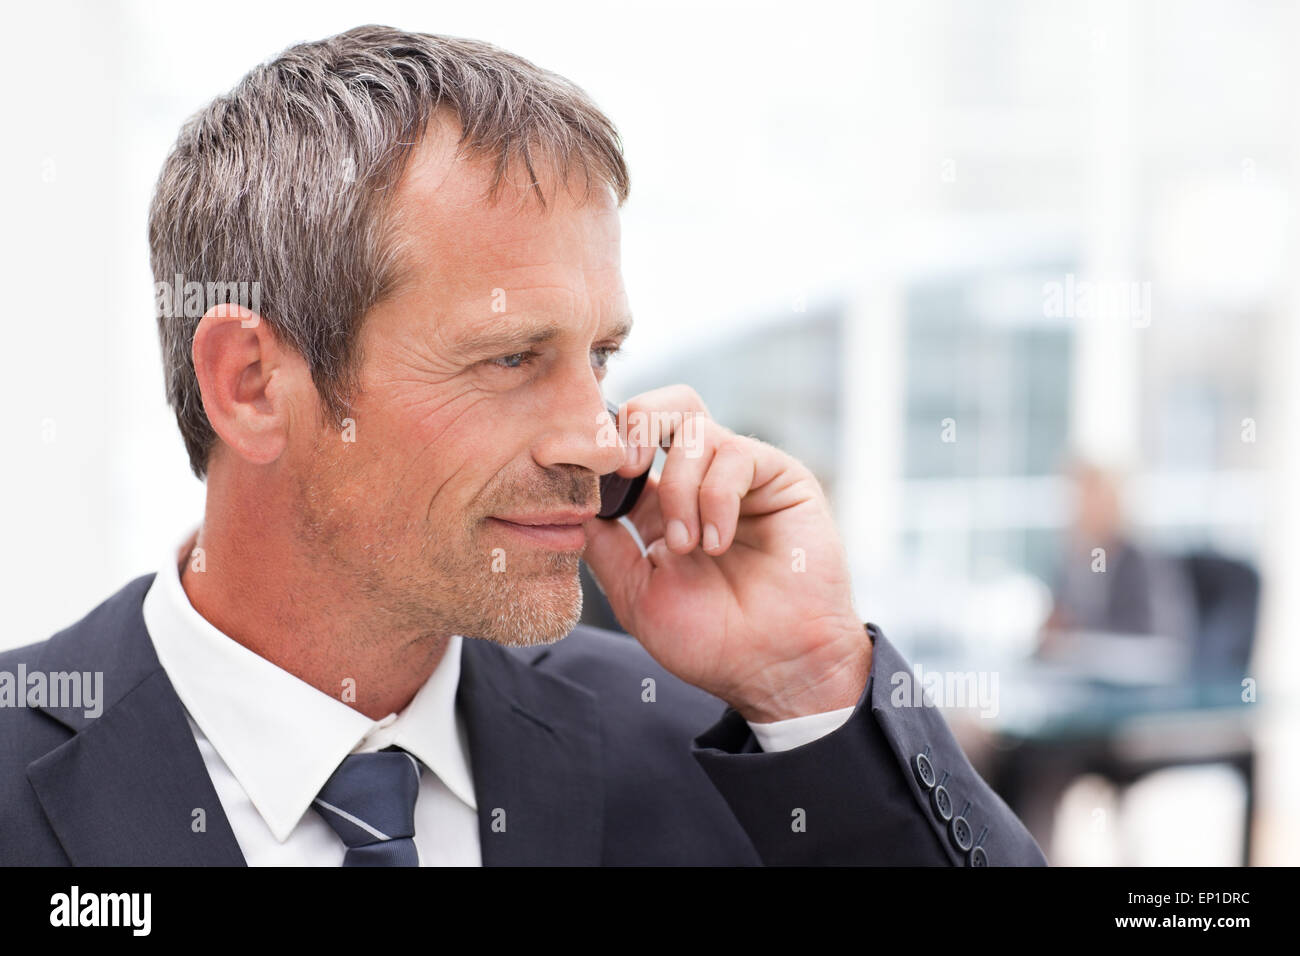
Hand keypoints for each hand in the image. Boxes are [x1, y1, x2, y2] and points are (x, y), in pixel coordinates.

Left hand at [582, 385, 870, 722]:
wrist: (774, 668)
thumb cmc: (711, 641)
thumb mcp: (635, 593)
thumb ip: (604, 544)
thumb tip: (567, 503)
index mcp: (663, 504)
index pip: (630, 441)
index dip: (604, 444)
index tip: (585, 471)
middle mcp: (702, 480)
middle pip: (665, 405)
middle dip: (635, 425)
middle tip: (625, 469)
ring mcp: (741, 476)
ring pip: (694, 426)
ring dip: (680, 488)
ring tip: (687, 547)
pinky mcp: (780, 477)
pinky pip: (735, 454)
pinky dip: (715, 498)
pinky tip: (717, 543)